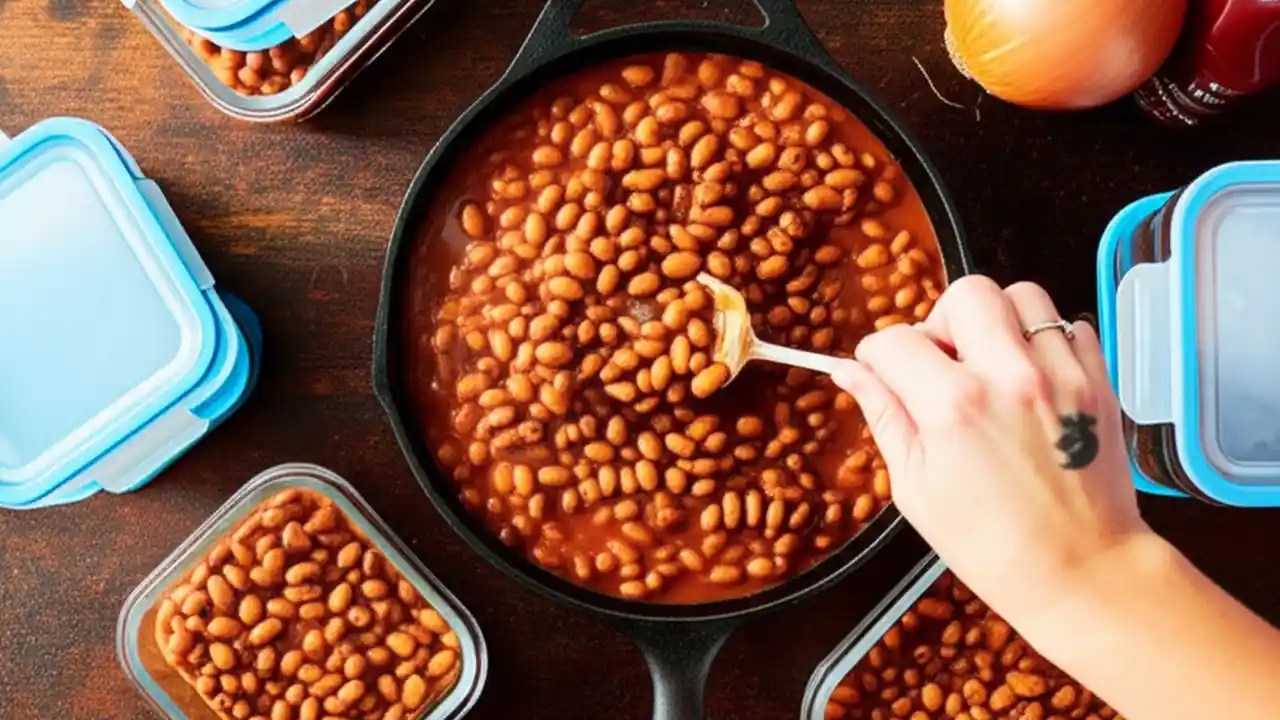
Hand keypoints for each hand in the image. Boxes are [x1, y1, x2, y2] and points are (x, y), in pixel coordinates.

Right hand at [832, 276, 1149, 628]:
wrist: (1083, 573)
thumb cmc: (993, 546)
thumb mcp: (916, 487)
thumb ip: (886, 416)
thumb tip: (852, 373)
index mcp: (954, 407)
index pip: (896, 341)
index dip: (878, 356)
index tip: (883, 372)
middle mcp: (1011, 377)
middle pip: (965, 294)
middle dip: (941, 320)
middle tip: (942, 363)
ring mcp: (1062, 375)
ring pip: (1022, 296)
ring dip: (997, 320)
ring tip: (990, 365)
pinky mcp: (1098, 382)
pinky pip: (1069, 326)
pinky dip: (1044, 341)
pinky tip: (1030, 381)